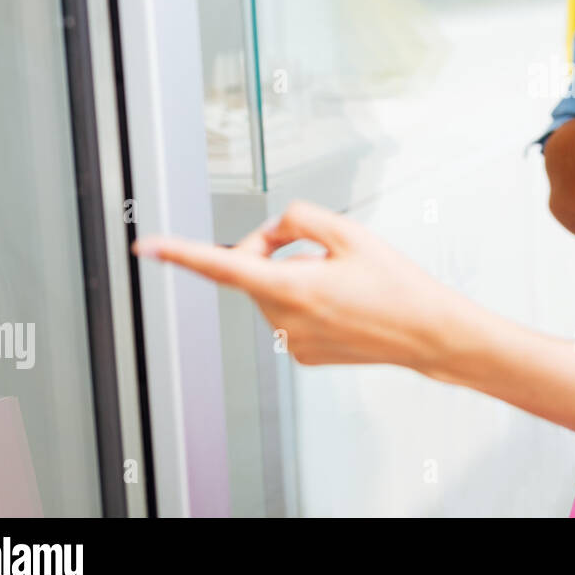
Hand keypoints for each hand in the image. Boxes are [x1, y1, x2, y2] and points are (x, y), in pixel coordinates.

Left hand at [132, 200, 458, 370]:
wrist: (425, 331)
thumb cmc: (396, 285)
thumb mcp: (350, 232)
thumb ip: (299, 218)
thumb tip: (274, 230)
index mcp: (292, 288)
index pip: (222, 267)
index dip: (181, 254)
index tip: (148, 248)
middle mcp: (285, 320)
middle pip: (253, 272)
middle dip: (274, 253)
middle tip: (321, 249)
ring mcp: (292, 343)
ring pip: (270, 293)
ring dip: (293, 278)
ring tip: (341, 281)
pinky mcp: (302, 355)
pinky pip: (287, 316)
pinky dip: (305, 302)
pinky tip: (341, 304)